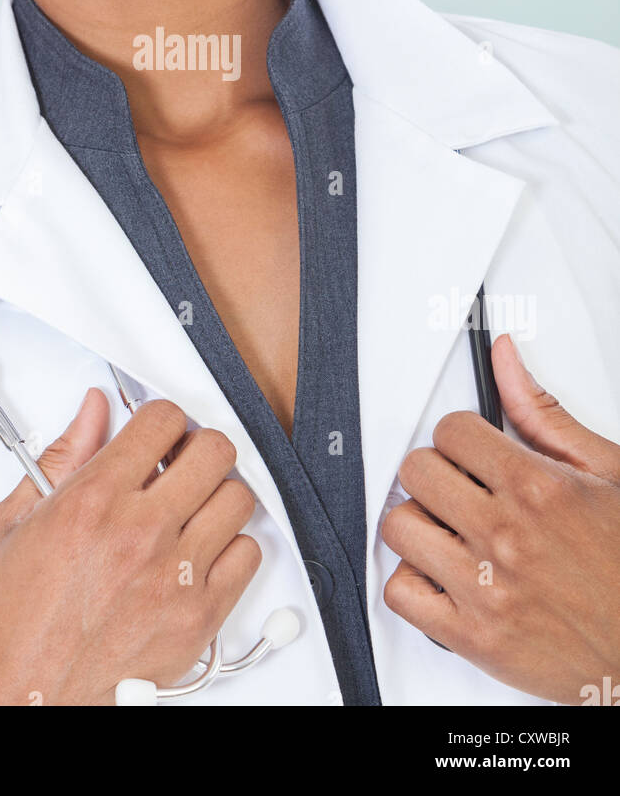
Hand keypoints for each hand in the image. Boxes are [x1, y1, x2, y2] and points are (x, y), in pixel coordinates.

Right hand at [0, 390, 259, 705]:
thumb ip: (62, 456)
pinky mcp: (199, 615)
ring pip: (237, 498)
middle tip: (180, 462)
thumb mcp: (16, 521)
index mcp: (94, 500)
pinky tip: (202, 550)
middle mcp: (140, 532)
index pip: (162, 419)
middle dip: (196, 447)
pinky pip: (248, 555)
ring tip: (192, 507)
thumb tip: (93, 411)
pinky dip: (231, 546)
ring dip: (216, 494)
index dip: (161, 417)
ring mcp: (176, 574)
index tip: (156, 431)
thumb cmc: (15, 620)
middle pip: (213, 450)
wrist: (25, 694)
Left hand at [381, 333, 619, 704]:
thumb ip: (544, 415)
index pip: (451, 431)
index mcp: (537, 489)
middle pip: (417, 472)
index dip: (460, 439)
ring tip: (451, 532)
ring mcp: (484, 589)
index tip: (473, 455)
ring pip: (399, 527)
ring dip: (420, 525)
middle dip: (437, 475)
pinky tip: (443, 576)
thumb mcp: (607, 475)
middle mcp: (506, 536)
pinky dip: (413, 582)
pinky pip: (400, 593)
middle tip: (461, 490)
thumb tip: (504, 361)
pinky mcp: (471, 638)